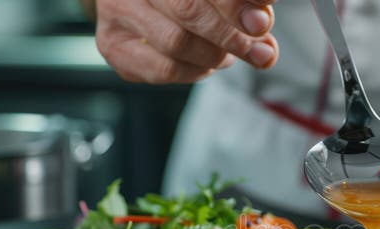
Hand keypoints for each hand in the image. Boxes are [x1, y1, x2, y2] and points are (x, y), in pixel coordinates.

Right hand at [95, 0, 277, 83]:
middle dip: (231, 36)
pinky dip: (195, 72)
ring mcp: (116, 10)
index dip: (234, 4)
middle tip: (260, 53)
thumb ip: (245, 8)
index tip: (262, 22)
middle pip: (187, 9)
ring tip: (229, 54)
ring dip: (215, 56)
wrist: (144, 4)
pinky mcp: (113, 45)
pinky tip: (206, 64)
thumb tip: (267, 47)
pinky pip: (164, 69)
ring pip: (176, 43)